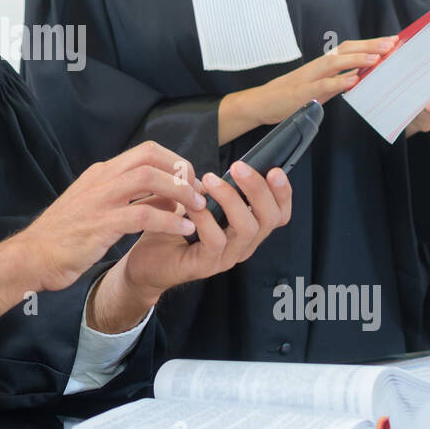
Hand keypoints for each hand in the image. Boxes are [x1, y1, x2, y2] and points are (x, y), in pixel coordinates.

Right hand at [2, 140, 206, 293]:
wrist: (32, 256)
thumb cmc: (63, 236)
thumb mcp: (93, 206)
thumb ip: (122, 197)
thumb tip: (161, 193)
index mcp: (100, 173)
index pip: (146, 151)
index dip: (174, 162)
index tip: (190, 181)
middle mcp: (101, 179)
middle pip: (150, 156)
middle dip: (181, 170)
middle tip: (198, 192)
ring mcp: (100, 200)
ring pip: (149, 178)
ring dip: (180, 191)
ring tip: (198, 208)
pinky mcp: (101, 224)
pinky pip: (144, 214)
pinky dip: (170, 220)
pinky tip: (184, 229)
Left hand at [87, 161, 292, 330]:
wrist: (146, 260)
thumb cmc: (175, 227)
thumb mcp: (202, 202)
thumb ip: (220, 188)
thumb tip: (231, 163)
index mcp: (247, 228)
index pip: (279, 213)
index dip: (283, 192)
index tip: (275, 169)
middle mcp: (243, 244)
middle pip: (269, 219)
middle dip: (258, 189)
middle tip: (239, 167)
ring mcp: (227, 257)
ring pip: (246, 229)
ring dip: (231, 199)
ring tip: (211, 180)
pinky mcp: (206, 265)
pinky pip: (216, 240)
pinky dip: (206, 219)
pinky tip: (193, 205)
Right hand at [221, 37, 395, 142]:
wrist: (261, 103)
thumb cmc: (289, 95)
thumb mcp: (317, 86)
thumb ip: (337, 81)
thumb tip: (362, 78)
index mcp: (321, 65)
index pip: (348, 48)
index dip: (370, 43)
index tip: (392, 40)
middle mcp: (316, 67)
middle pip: (345, 50)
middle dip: (370, 45)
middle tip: (393, 44)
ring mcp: (309, 78)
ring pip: (335, 63)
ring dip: (358, 59)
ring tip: (378, 58)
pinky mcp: (302, 93)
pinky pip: (323, 85)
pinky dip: (339, 81)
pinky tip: (354, 79)